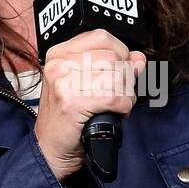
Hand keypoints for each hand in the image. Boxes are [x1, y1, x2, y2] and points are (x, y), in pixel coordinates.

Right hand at [34, 29, 146, 180]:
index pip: (103, 37)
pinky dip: (123, 106)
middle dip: (124, 78)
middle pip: (113, 57)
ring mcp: (63, 82)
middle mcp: (59, 64)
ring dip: (125, 94)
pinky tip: (114, 113)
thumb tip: (138, 58)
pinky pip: (115, 96)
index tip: (118, 73)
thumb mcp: (88, 84)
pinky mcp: (72, 102)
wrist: (50, 150)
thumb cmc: (69, 119)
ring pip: (117, 75)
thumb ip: (114, 66)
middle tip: (116, 95)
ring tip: (114, 105)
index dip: (120, 55)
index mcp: (60, 53)